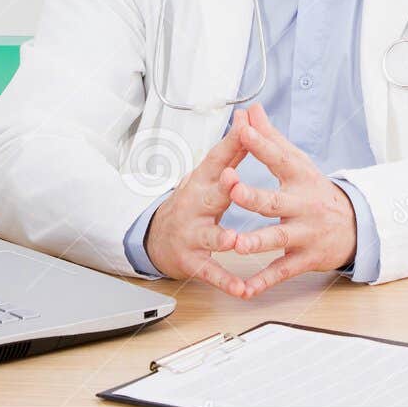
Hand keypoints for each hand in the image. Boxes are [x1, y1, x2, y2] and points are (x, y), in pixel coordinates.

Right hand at [143, 109, 248, 297]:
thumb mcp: (209, 175)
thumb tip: (250, 117)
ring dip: (222, 239)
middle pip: (211, 195)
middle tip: (235, 180)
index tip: (245, 127)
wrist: (157, 237)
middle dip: (224, 188)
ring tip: (235, 242)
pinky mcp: (193, 261)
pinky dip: (227, 281)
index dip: (232, 142)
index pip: (219, 158)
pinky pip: (212, 272)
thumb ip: (233, 150)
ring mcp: (192, 235)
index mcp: (203, 182)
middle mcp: (195, 206)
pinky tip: (242, 289)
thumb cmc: (193, 202)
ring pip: (210, 237)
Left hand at [220, 104, 356, 297]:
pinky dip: (264, 281)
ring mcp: (304, 234)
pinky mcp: (304, 259)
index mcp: (299, 178)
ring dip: (256, 242)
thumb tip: (250, 109)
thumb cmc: (315, 191)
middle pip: (274, 201)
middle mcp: (302, 205)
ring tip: (235, 244)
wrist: (356, 226)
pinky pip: (281, 271)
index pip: (278, 158)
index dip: (261, 144)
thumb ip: (270, 137)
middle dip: (252, 195)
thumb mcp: (297, 162)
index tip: (242, 130)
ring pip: (277, 239)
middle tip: (231, 186)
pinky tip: (246, 289)